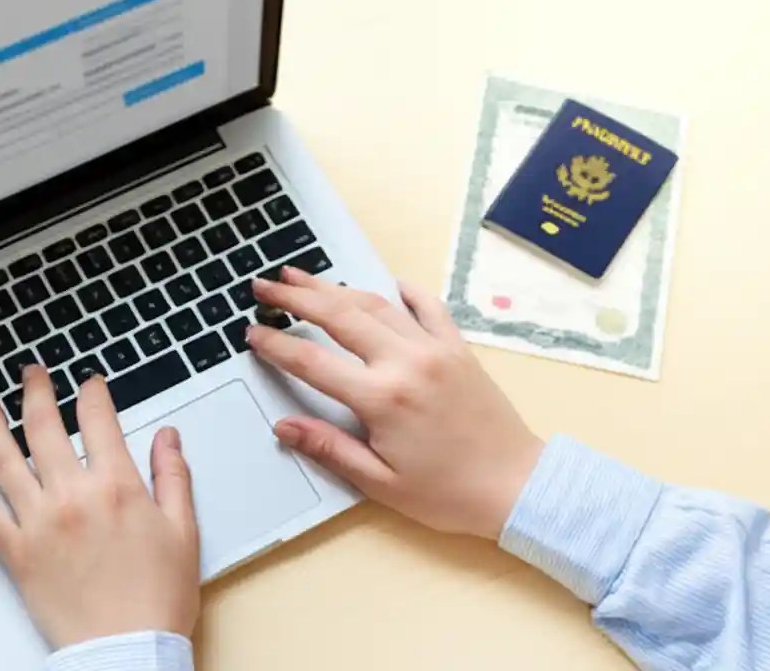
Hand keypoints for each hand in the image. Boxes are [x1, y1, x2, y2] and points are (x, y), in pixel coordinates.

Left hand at [0, 366, 199, 647]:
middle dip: (37, 391)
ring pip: (5, 458)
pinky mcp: (15, 551)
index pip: (98, 420)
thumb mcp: (183, 530)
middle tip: (32, 373)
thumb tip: (167, 437)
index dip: (93, 393)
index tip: (91, 384)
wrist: (126, 650)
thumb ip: (173, 476)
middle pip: (44, 427)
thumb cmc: (157, 597)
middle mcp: (71, 496)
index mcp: (117, 486)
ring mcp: (38, 522)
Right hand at [248, 268, 543, 539]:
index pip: (312, 362)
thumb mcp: (380, 483)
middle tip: (264, 286)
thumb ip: (329, 448)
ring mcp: (435, 349)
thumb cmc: (448, 493)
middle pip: (340, 316)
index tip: (252, 332)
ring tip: (304, 276)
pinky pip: (428, 307)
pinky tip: (387, 283)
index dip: (276, 345)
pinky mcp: (459, 349)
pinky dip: (405, 291)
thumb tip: (284, 426)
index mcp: (382, 398)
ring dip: (337, 287)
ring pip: (377, 303)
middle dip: (297, 297)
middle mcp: (406, 362)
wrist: (517, 485)